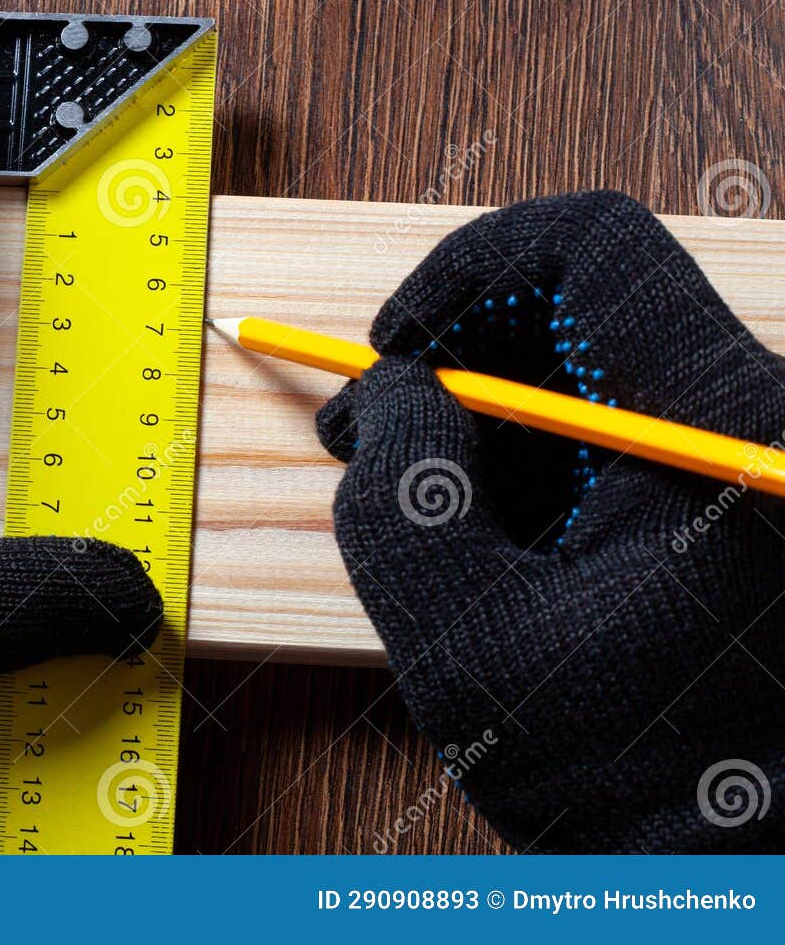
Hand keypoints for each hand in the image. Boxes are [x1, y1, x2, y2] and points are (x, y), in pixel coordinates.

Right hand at [317, 191, 784, 850]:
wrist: (738, 880)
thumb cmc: (633, 779)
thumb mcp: (471, 640)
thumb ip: (403, 493)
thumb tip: (394, 392)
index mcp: (715, 434)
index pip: (589, 244)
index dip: (464, 270)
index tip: (394, 350)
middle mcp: (756, 425)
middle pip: (588, 300)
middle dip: (459, 352)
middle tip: (378, 429)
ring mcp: (753, 460)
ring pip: (597, 364)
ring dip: (489, 413)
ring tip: (425, 500)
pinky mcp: (738, 495)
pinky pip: (622, 425)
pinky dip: (537, 455)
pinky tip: (491, 529)